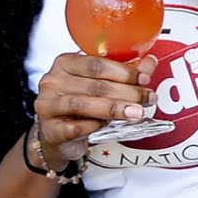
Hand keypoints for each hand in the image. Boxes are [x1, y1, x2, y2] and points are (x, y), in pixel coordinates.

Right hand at [32, 53, 156, 170]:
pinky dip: (95, 126)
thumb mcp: (99, 86)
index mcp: (64, 63)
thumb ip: (123, 74)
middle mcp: (52, 81)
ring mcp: (48, 105)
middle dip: (127, 92)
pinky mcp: (51, 129)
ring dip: (115, 108)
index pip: (96, 64)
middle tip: (148, 98)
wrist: (55, 135)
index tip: (145, 79)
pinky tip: (108, 126)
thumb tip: (149, 62)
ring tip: (137, 113)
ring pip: (84, 104)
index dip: (124, 71)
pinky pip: (77, 127)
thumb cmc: (78, 107)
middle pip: (94, 85)